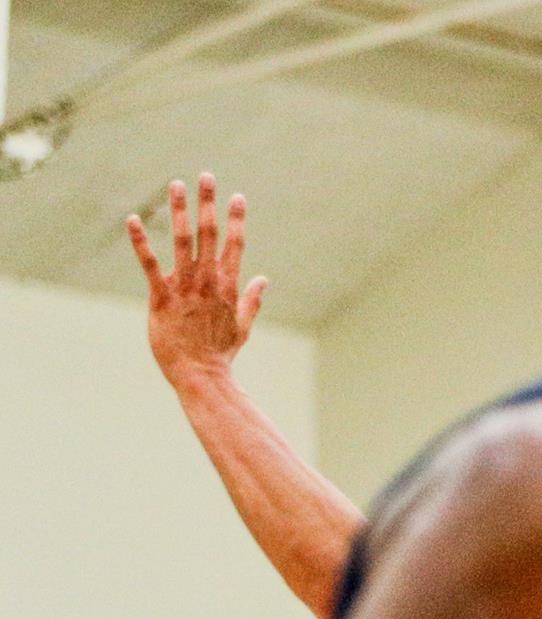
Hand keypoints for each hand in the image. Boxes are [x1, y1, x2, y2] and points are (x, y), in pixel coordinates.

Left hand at [128, 173, 268, 391]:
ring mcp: (184, 288)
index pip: (235, 245)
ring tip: (175, 185)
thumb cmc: (221, 353)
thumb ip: (252, 300)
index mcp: (228, 286)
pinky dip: (141, 242)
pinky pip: (150, 264)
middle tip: (206, 176)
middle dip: (208, 203)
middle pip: (209, 234)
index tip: (237, 197)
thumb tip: (265, 280)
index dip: (236, 219)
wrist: (201, 374)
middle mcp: (208, 281)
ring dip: (179, 211)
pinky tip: (133, 220)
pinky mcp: (161, 297)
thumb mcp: (243, 326)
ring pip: (182, 241)